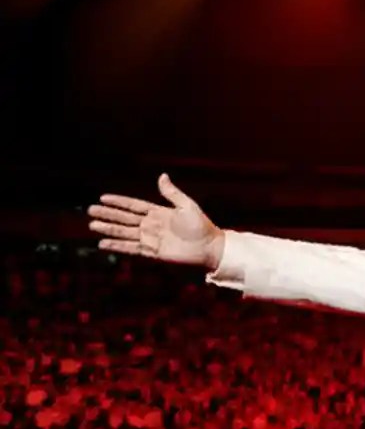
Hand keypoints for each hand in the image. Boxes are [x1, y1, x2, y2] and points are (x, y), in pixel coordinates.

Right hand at [88, 173, 224, 268]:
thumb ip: (172, 193)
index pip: (134, 206)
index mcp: (158, 213)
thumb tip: (162, 175)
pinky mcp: (153, 252)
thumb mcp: (187, 206)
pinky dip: (118, 246)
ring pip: (125, 233)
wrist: (210, 247)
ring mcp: (151, 239)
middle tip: (90, 210)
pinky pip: (132, 248)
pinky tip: (103, 244)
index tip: (103, 197)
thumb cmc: (201, 226)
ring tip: (92, 226)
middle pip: (124, 219)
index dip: (119, 202)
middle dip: (108, 215)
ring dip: (109, 229)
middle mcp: (151, 225)